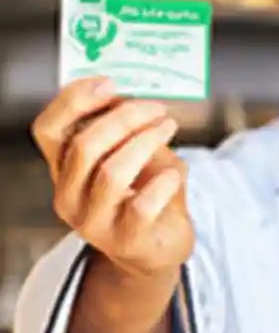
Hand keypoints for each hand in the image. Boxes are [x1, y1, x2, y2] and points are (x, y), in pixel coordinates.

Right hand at [31, 77, 194, 279]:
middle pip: (84, 146)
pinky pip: (142, 206)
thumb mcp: (133, 157)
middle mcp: (69, 197)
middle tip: (156, 109)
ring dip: (145, 143)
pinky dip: (163, 183)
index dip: (73, 101)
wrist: (159, 249)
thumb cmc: (146, 196)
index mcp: (64, 170)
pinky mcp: (126, 241)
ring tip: (168, 129)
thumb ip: (127, 131)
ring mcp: (94, 223)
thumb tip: (132, 96)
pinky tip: (175, 174)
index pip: (48, 130)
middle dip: (124, 118)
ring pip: (111, 172)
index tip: (109, 83)